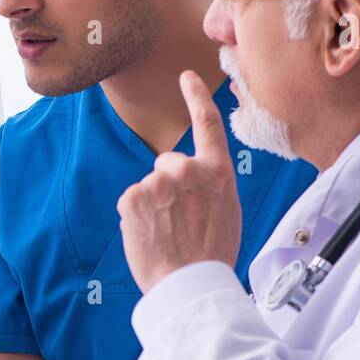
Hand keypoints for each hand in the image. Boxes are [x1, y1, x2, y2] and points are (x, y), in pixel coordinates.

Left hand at [117, 70, 240, 292]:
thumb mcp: (227, 211)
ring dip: (154, 204)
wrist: (189, 284)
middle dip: (169, 184)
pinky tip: (151, 235)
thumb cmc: (212, 255)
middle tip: (180, 220)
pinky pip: (133, 200)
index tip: (186, 76)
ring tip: (168, 234)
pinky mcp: (133, 196)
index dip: (196, 96)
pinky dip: (138, 216)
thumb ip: (210, 185)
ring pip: (150, 185)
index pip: (208, 124)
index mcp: (218, 172)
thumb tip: (192, 181)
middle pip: (170, 163)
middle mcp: (188, 169)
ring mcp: (158, 181)